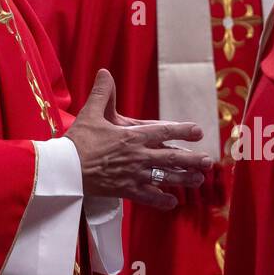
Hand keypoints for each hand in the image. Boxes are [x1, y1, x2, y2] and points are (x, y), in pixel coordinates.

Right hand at [64, 69, 210, 208]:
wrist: (65, 171)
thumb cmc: (78, 142)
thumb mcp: (90, 113)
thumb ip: (102, 93)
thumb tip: (105, 72)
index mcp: (132, 136)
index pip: (164, 132)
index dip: (183, 131)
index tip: (198, 131)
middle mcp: (138, 156)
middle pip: (171, 158)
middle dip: (192, 160)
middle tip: (208, 162)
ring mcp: (134, 175)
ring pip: (165, 178)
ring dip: (184, 179)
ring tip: (199, 181)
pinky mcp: (126, 191)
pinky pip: (149, 197)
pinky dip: (161, 200)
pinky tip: (172, 202)